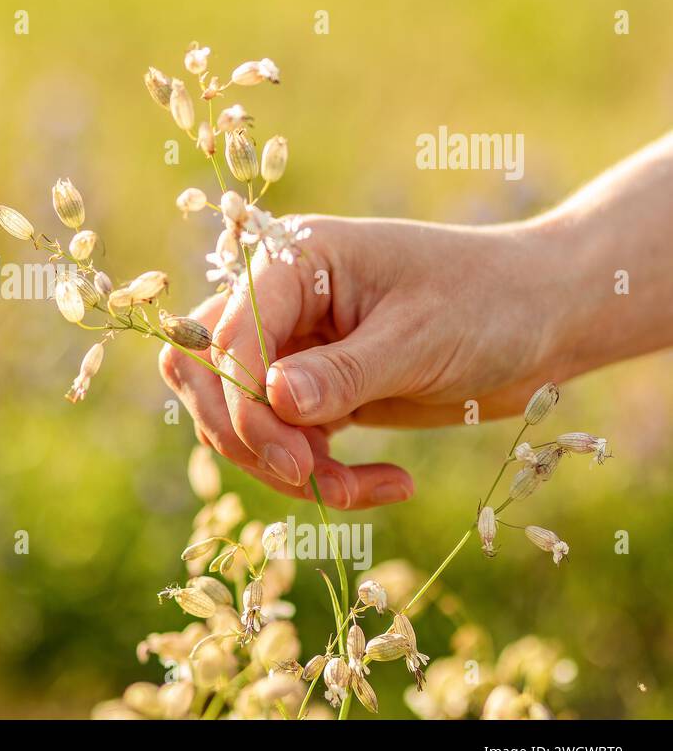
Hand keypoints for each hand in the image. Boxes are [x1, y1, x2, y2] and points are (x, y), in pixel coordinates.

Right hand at [159, 215, 558, 508]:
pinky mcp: (310, 390)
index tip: (296, 462)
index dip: (245, 404)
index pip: (227, 337)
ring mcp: (289, 345)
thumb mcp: (420, 337)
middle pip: (205, 375)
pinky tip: (384, 485)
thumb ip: (344, 371)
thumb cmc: (489, 303)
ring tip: (362, 489)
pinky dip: (316, 475)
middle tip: (309, 478)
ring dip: (284, 466)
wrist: (544, 318)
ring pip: (235, 417)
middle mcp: (276, 299)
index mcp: (291, 261)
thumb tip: (273, 399)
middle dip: (247, 437)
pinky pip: (279, 440)